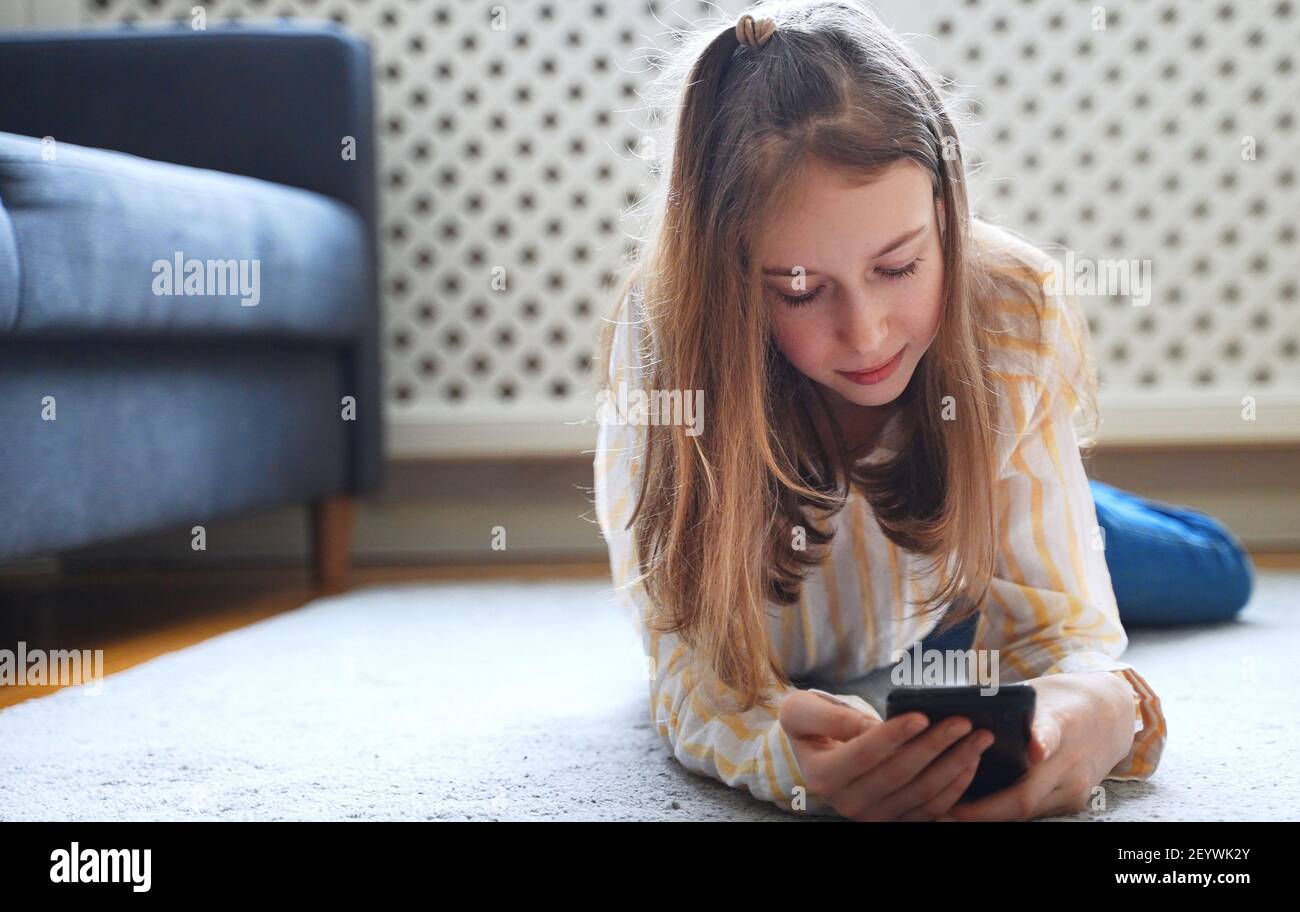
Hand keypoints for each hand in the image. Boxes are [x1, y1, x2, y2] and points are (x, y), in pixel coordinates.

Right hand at [780, 689, 995, 820]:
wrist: (815, 753)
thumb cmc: (811, 724)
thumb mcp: (802, 711)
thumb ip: (829, 716)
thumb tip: (871, 726)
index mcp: (824, 775)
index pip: (865, 754)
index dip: (895, 735)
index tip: (922, 715)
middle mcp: (848, 803)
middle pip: (900, 774)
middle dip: (936, 746)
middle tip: (964, 722)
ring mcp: (874, 816)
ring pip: (922, 793)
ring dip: (955, 765)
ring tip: (978, 738)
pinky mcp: (895, 819)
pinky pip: (932, 808)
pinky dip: (956, 785)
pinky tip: (971, 760)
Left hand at [936, 671, 1136, 820]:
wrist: (1112, 714)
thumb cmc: (1061, 700)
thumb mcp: (1038, 692)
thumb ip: (1007, 706)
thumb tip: (961, 713)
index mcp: (1062, 723)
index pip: (1052, 733)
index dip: (1041, 741)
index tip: (1035, 749)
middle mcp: (1072, 762)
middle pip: (1027, 794)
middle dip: (984, 810)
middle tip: (945, 810)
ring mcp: (1076, 788)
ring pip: (1028, 811)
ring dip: (989, 816)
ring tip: (949, 815)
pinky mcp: (1075, 801)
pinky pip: (1036, 812)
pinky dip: (1005, 813)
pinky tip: (975, 812)